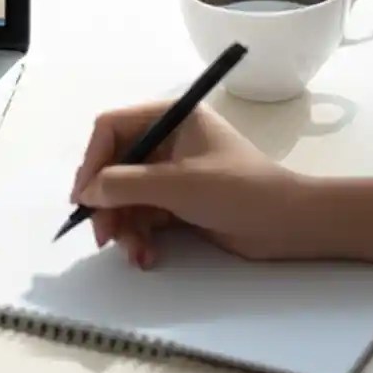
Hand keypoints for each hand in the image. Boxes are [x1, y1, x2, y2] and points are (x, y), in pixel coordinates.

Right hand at [71, 101, 309, 268]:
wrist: (289, 225)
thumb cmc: (238, 190)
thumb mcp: (176, 184)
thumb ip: (125, 185)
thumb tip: (86, 192)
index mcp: (171, 117)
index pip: (112, 128)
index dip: (93, 161)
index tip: (83, 196)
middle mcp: (168, 139)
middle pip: (115, 166)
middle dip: (107, 202)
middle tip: (102, 235)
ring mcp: (173, 172)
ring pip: (126, 196)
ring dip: (124, 225)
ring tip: (133, 252)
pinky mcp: (179, 201)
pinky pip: (144, 215)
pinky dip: (140, 235)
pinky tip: (146, 256)